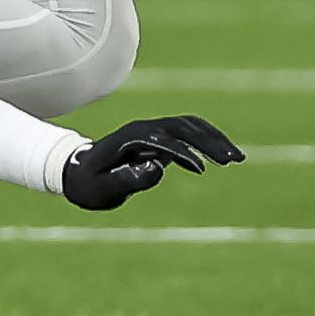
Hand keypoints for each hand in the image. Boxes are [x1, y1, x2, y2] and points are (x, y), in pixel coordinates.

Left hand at [62, 114, 244, 208]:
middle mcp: (144, 128)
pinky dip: (209, 139)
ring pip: (190, 126)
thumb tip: (157, 167)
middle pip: (182, 127)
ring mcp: (153, 130)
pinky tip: (223, 156)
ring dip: (215, 139)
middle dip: (209, 141)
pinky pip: (189, 132)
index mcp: (129, 138)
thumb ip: (126, 179)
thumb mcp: (101, 189)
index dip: (182, 153)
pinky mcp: (160, 136)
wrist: (77, 171)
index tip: (201, 170)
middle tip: (233, 161)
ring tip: (237, 159)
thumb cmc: (88, 184)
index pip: (163, 140)